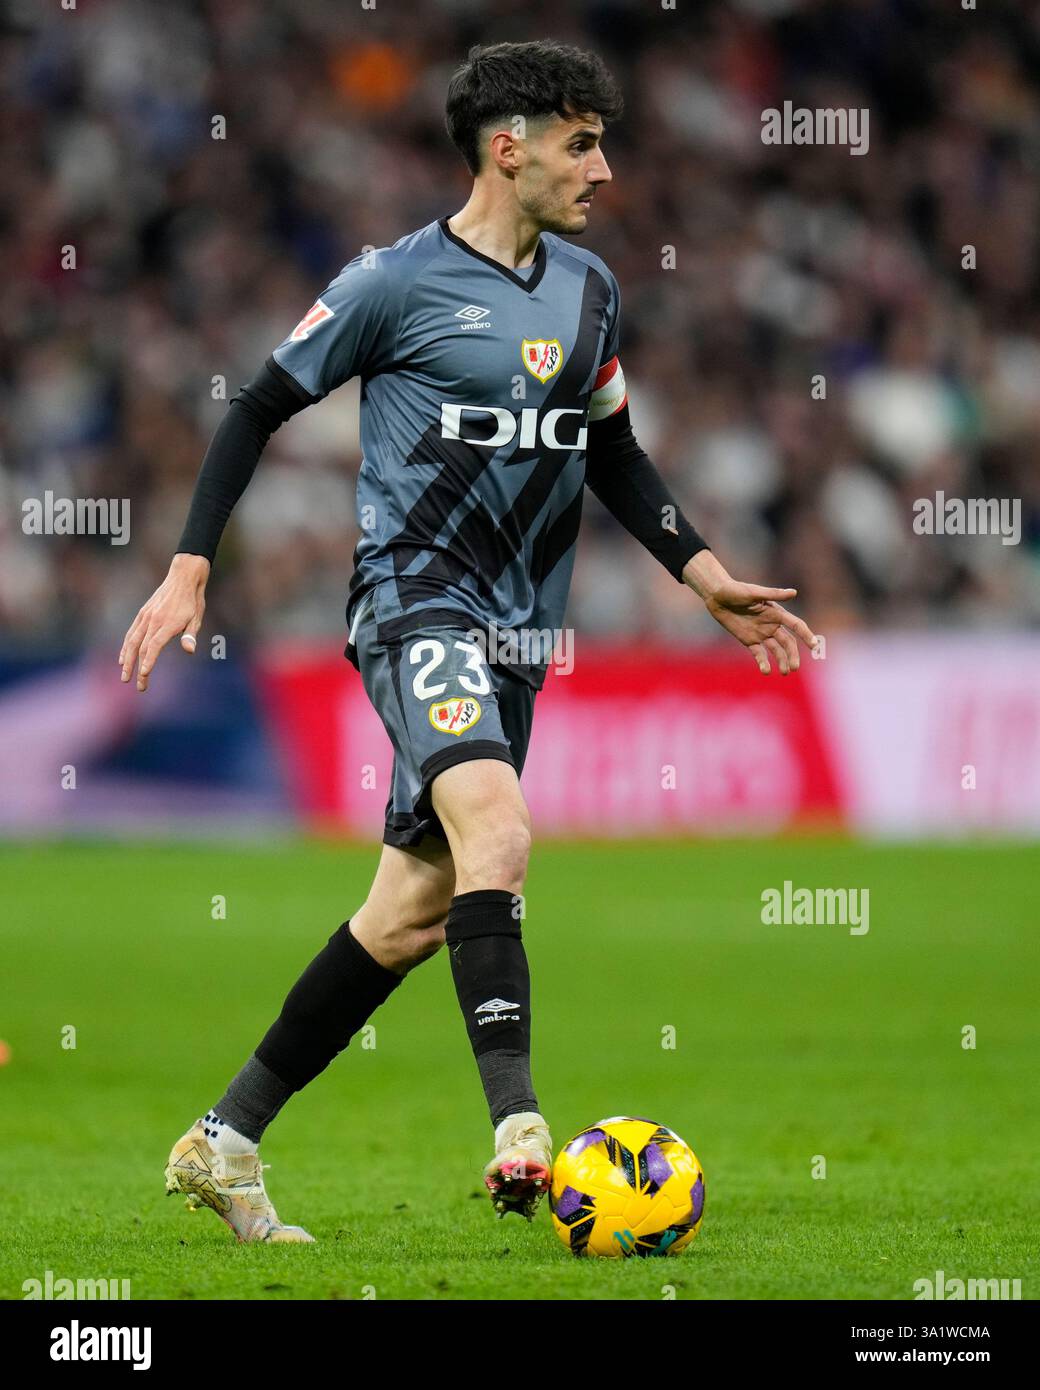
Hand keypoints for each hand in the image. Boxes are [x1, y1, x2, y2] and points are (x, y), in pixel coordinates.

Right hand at [119, 553, 209, 690]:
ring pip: (132, 642)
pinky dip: (125, 646)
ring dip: (127, 660)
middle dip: (138, 668)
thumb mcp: (197, 617)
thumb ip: (190, 635)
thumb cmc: (192, 600)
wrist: (183, 577)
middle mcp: (153, 621)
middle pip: (141, 648)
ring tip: (125, 676)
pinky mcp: (143, 614)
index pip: (154, 646)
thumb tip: (189, 650)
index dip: (148, 661)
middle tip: (138, 686)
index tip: (144, 675)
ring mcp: (146, 617)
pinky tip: (123, 658)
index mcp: (168, 623)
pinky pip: (131, 633)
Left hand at [682, 550, 817, 674]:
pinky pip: (759, 653)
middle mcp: (772, 625)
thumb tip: (794, 592)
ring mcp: (761, 634)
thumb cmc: (736, 590)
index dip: (806, 635)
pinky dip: (763, 662)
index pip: (796, 625)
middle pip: (788, 643)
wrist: (717, 596)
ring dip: (781, 661)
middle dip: (792, 655)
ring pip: (776, 650)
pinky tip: (766, 671)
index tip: (815, 646)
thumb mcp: (754, 593)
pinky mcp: (749, 640)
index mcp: (777, 613)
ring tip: (784, 672)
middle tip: (794, 668)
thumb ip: (774, 594)